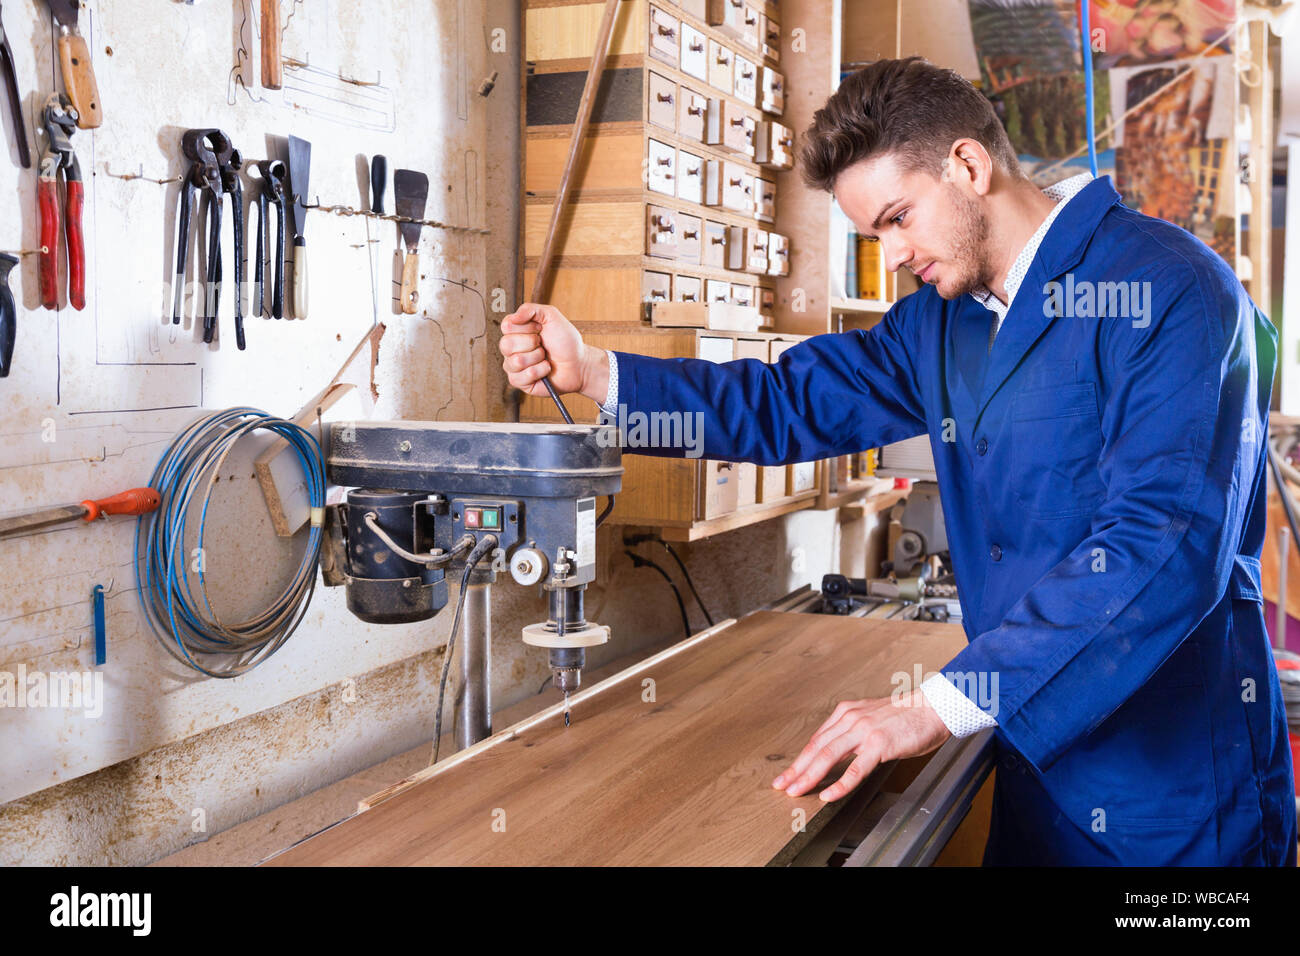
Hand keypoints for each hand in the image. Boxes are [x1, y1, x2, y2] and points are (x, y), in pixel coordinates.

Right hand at [498, 303, 606, 403]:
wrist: (578, 363)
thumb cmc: (565, 341)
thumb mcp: (551, 316)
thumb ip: (530, 309)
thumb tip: (513, 316)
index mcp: (516, 331)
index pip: (506, 326)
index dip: (526, 327)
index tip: (540, 329)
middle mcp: (511, 349)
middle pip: (506, 344)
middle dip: (531, 343)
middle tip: (543, 344)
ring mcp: (514, 366)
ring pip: (516, 361)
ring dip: (537, 357)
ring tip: (545, 357)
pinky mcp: (520, 382)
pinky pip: (523, 376)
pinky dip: (540, 371)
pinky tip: (546, 369)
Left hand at [772, 690, 950, 801]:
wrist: (933, 707)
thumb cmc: (906, 716)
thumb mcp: (872, 718)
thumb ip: (853, 732)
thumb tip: (835, 753)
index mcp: (846, 712)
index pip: (816, 740)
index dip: (800, 759)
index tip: (788, 774)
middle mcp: (850, 718)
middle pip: (816, 748)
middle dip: (796, 770)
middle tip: (781, 786)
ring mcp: (864, 730)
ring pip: (828, 757)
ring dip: (809, 777)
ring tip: (796, 791)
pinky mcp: (879, 744)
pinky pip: (855, 769)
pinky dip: (839, 784)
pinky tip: (829, 795)